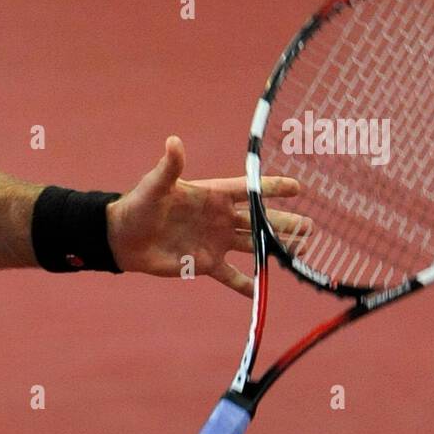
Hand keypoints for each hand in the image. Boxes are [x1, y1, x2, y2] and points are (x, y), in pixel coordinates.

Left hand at [105, 135, 311, 297]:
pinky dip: (246, 285)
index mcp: (212, 195)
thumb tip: (173, 141)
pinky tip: (262, 292)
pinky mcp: (205, 263)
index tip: (299, 188)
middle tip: (310, 227)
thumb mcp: (154, 185)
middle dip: (284, 223)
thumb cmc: (138, 205)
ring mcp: (215, 241)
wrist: (123, 238)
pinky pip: (231, 275)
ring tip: (300, 252)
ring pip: (253, 245)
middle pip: (259, 220)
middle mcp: (219, 218)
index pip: (249, 190)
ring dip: (275, 249)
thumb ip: (169, 166)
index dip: (273, 188)